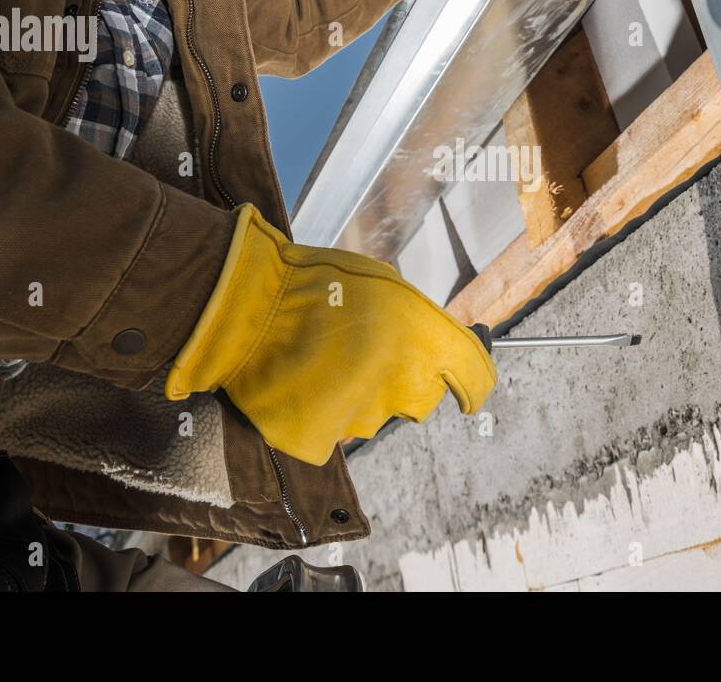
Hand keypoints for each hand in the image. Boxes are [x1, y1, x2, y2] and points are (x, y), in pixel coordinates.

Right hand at [165, 205, 494, 464]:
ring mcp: (362, 416)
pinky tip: (305, 382)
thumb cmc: (314, 283)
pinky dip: (323, 413)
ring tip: (325, 359)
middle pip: (420, 399)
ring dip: (359, 394)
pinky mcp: (322, 438)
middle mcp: (401, 383)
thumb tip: (445, 343)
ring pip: (375, 415)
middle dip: (402, 380)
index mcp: (424, 339)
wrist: (245, 306)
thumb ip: (421, 321)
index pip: (475, 380)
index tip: (468, 390)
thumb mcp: (384, 282)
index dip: (474, 384)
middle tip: (364, 352)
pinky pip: (335, 431)